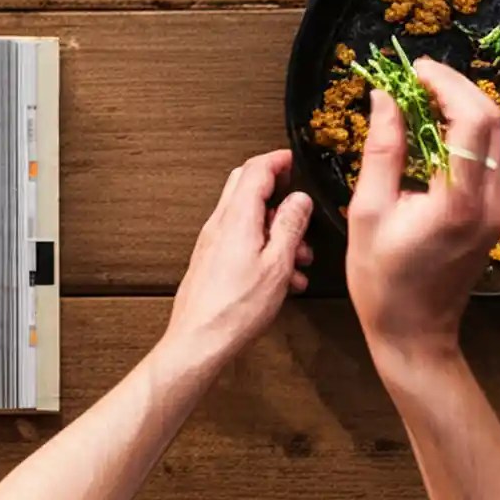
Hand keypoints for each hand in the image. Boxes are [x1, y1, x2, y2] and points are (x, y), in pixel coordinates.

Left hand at [163, 149, 314, 367]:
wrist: (200, 340)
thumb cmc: (234, 309)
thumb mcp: (277, 265)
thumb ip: (290, 228)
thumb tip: (299, 201)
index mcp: (236, 218)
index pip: (254, 170)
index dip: (277, 160)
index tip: (293, 160)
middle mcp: (219, 225)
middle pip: (245, 187)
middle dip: (276, 191)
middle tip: (298, 202)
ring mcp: (212, 242)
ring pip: (246, 218)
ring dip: (276, 229)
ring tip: (299, 255)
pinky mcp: (211, 261)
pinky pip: (240, 241)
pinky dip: (263, 248)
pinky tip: (282, 276)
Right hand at [346, 58, 499, 365]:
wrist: (413, 332)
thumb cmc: (381, 280)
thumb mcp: (367, 211)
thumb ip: (381, 151)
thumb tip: (384, 99)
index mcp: (459, 201)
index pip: (471, 121)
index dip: (446, 85)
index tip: (412, 69)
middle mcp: (490, 201)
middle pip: (491, 120)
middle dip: (453, 88)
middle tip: (413, 76)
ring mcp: (497, 208)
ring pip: (492, 136)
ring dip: (457, 108)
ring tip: (414, 98)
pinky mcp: (492, 213)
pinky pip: (484, 157)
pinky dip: (459, 133)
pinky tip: (426, 131)